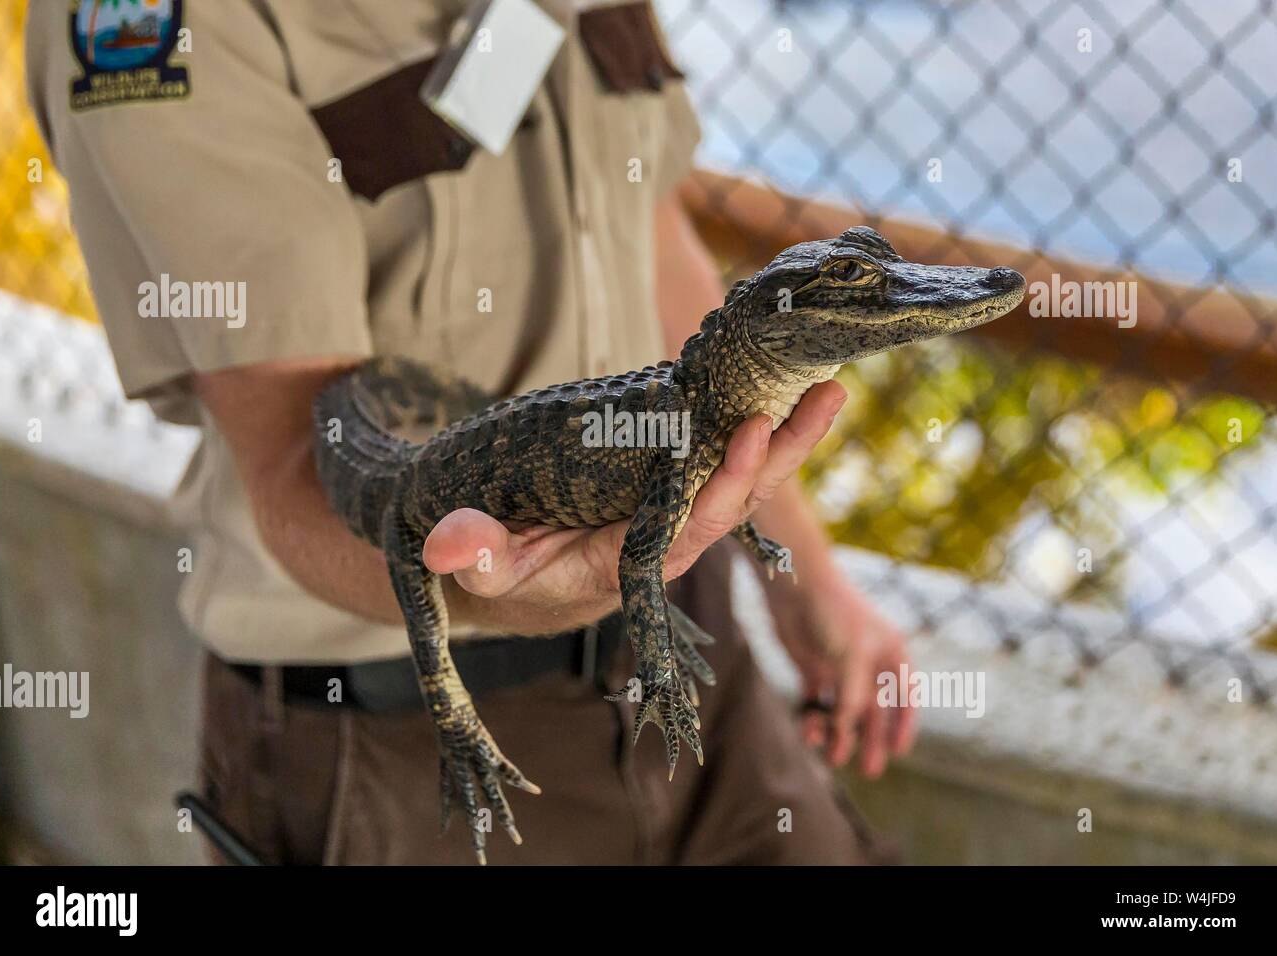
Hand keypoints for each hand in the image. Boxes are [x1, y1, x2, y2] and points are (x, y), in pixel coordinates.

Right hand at [423, 382, 848, 636]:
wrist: (515, 572)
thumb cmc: (502, 569)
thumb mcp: (486, 566)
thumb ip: (475, 556)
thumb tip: (448, 546)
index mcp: (634, 561)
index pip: (695, 525)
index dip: (726, 483)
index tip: (752, 433)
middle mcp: (669, 538)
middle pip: (738, 498)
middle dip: (782, 452)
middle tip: (826, 395)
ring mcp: (675, 510)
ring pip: (740, 476)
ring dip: (785, 435)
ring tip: (828, 386)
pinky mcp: (671, 484)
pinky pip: (720, 457)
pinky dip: (752, 425)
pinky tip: (783, 386)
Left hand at [771, 571, 917, 776]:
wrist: (796, 584)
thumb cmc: (834, 612)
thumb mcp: (852, 654)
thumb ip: (853, 693)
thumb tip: (849, 727)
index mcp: (890, 655)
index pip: (905, 697)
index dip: (904, 724)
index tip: (899, 751)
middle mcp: (868, 664)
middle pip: (874, 711)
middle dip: (872, 740)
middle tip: (870, 772)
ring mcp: (840, 668)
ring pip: (844, 712)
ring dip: (840, 734)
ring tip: (833, 757)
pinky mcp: (813, 669)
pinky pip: (818, 703)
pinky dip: (814, 719)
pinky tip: (809, 734)